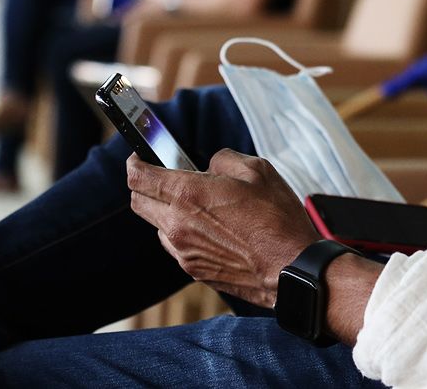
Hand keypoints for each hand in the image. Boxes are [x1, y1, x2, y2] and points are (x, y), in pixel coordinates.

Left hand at [127, 150, 317, 307]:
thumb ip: (224, 160)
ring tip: (198, 205)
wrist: (291, 267)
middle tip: (165, 176)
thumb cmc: (278, 219)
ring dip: (167, 212)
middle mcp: (178, 225)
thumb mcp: (258, 170)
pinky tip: (211, 228)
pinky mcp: (194, 270)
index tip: (140, 156)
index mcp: (189, 195)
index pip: (138, 177)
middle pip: (138, 202)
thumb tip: (210, 166)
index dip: (135, 162)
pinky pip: (175, 246)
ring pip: (156, 226)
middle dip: (145, 186)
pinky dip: (183, 233)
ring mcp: (183, 251)